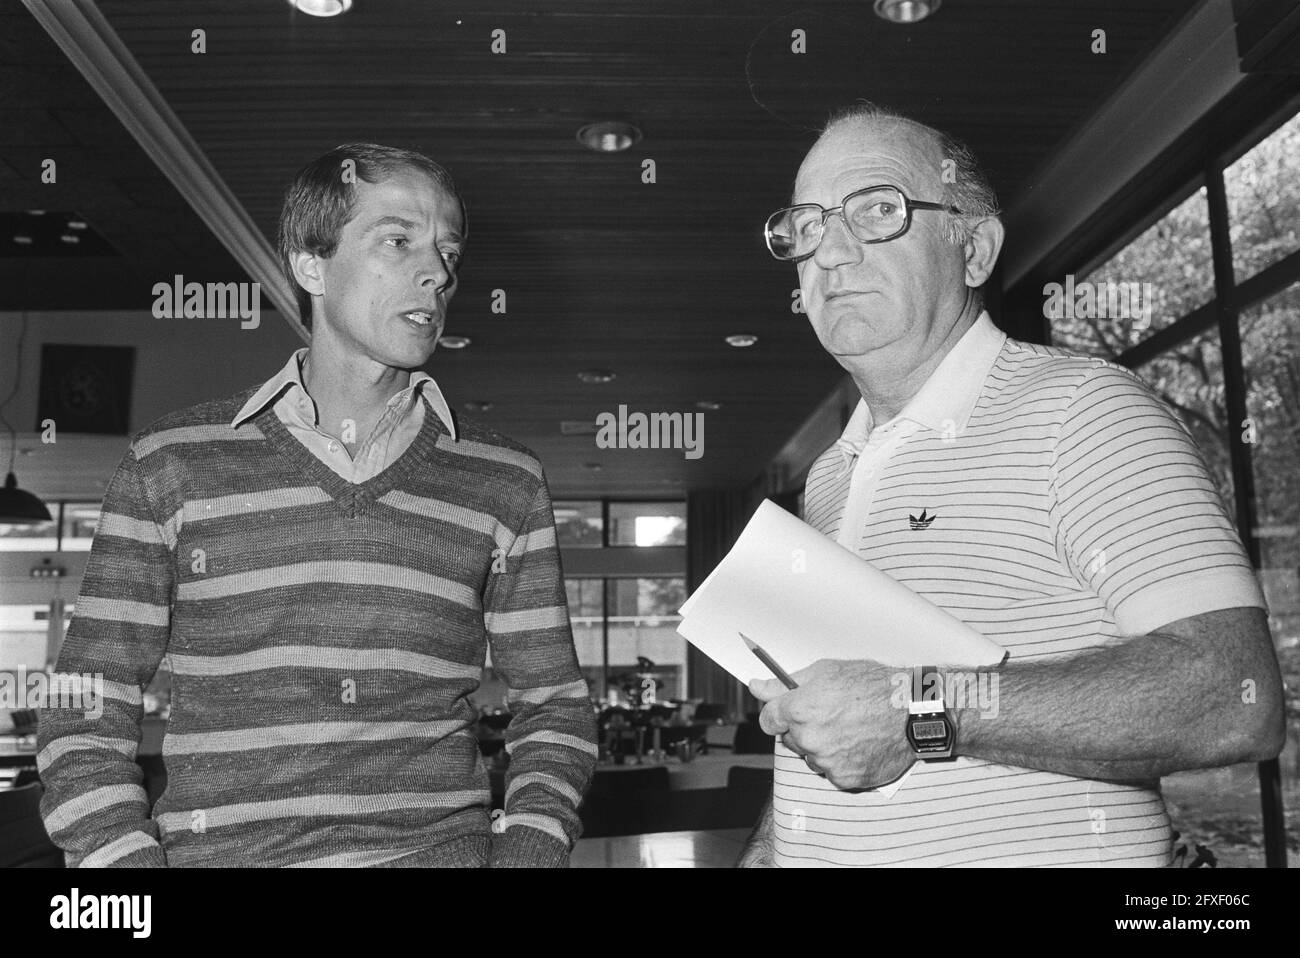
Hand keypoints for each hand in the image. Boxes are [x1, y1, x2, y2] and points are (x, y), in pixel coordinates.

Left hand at [748, 658, 912, 790]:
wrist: (913, 711)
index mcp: (799, 709)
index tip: (787, 712)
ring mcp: (827, 761)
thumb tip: (757, 686)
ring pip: (811, 757)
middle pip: (790, 739)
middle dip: (803, 728)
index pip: (768, 720)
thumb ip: (785, 683)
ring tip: (849, 729)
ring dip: (822, 746)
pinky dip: (841, 762)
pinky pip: (831, 772)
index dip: (778, 714)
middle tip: (830, 715)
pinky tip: (858, 744)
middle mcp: (809, 738)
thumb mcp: (826, 671)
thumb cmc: (874, 686)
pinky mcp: (845, 779)